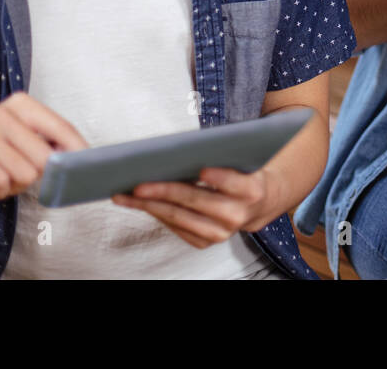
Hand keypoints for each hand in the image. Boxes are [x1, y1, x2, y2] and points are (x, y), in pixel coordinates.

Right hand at [0, 91, 87, 200]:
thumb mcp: (22, 139)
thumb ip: (49, 143)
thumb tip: (80, 158)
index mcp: (21, 104)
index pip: (61, 127)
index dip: (78, 150)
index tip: (88, 165)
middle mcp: (1, 112)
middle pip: (46, 156)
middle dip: (39, 174)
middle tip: (21, 172)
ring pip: (25, 173)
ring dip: (17, 184)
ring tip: (2, 175)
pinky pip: (1, 183)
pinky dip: (0, 191)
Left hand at [111, 166, 281, 248]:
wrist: (261, 203)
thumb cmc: (246, 173)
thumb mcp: (245, 160)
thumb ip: (227, 151)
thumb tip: (190, 145)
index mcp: (251, 191)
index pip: (233, 183)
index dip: (218, 177)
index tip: (202, 169)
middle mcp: (237, 216)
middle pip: (196, 201)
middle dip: (164, 192)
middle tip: (139, 185)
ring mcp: (220, 232)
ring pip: (180, 218)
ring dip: (150, 206)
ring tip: (126, 196)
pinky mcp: (206, 241)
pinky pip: (176, 228)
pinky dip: (157, 214)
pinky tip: (141, 204)